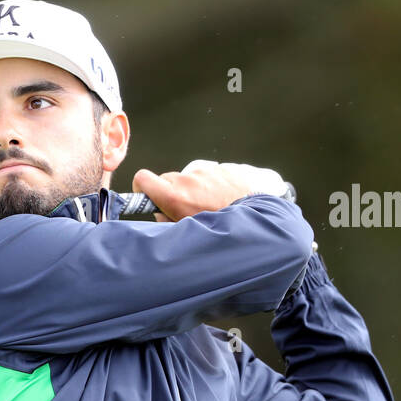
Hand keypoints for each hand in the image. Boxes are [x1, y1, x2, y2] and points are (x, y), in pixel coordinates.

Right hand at [132, 160, 287, 221]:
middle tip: (186, 208)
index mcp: (174, 196)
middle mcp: (188, 180)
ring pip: (190, 177)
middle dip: (173, 191)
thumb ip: (167, 222)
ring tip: (212, 205)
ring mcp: (207, 171)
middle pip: (168, 178)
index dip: (143, 188)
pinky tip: (224, 198)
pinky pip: (210, 174)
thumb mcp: (188, 233)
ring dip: (195, 188)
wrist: (258, 220)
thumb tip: (161, 215)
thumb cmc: (222, 231)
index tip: (149, 196)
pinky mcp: (223, 168)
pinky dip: (213, 184)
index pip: (142, 178)